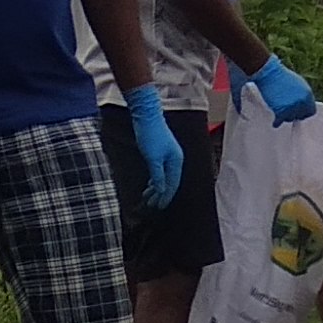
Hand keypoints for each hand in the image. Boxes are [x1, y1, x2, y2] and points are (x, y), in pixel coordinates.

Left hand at [125, 94, 184, 209]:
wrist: (146, 115)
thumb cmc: (150, 135)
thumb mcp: (153, 159)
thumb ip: (157, 175)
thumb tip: (160, 190)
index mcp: (176, 161)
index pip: (172, 184)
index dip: (166, 196)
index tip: (159, 207)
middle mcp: (174, 159)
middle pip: (169, 181)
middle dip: (160, 194)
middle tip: (151, 205)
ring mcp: (168, 155)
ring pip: (163, 176)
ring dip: (156, 187)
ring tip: (148, 197)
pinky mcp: (160, 151)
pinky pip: (159, 170)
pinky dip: (154, 178)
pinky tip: (149, 184)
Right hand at [250, 55, 319, 123]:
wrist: (270, 74)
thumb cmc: (284, 78)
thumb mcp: (300, 85)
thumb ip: (305, 97)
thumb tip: (306, 107)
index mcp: (308, 95)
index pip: (311, 111)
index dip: (304, 111)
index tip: (298, 111)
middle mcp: (302, 102)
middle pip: (300, 116)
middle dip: (295, 114)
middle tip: (287, 109)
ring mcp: (292, 108)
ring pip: (290, 119)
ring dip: (285, 116)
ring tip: (279, 107)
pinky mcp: (280, 111)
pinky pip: (279, 122)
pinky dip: (276, 122)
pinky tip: (275, 121)